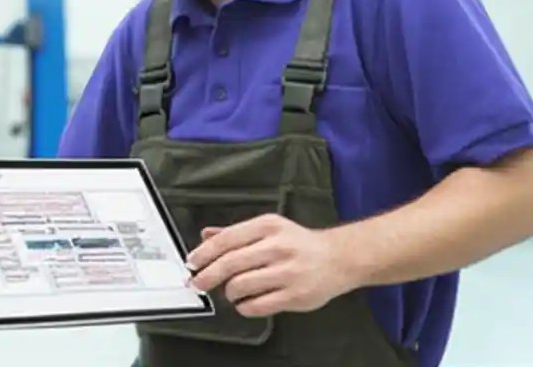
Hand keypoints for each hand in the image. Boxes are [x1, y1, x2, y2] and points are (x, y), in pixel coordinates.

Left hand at [186, 214, 353, 318]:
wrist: (340, 258)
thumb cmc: (300, 243)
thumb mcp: (269, 228)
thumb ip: (237, 233)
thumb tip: (206, 236)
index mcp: (268, 226)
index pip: (226, 239)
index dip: (204, 253)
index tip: (192, 263)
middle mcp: (277, 247)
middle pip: (230, 263)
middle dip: (208, 275)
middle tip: (198, 283)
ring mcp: (288, 272)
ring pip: (242, 284)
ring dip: (228, 292)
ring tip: (229, 292)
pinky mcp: (296, 295)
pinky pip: (259, 305)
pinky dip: (244, 306)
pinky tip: (244, 303)